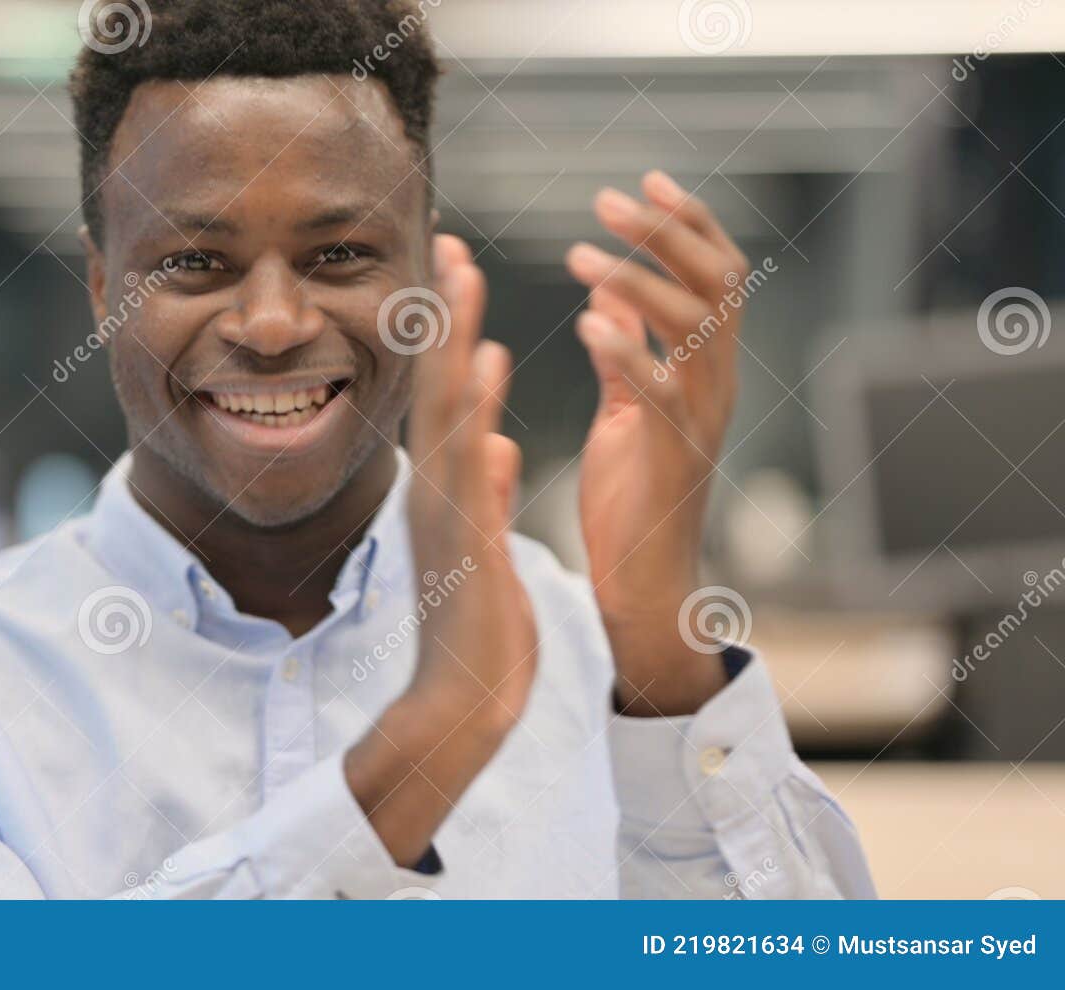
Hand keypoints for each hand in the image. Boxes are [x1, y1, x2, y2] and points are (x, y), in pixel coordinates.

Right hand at [346, 234, 536, 866]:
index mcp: (446, 487)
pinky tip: (491, 383)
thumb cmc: (477, 626)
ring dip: (457, 350)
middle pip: (438, 388)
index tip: (457, 269)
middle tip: (451, 245)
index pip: (447, 395)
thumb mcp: (482, 542)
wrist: (462, 699)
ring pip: (448, 418)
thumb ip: (485, 489)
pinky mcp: (468, 547)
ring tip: (466, 283)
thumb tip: (494, 441)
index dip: (452, 331)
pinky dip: (478, 429)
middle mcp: (437, 490)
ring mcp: (447, 516)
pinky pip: (473, 477)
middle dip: (446, 315)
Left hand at [565, 170, 747, 714]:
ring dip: (639, 282)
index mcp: (705, 369)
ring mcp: (702, 421)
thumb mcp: (627, 408)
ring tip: (583, 255)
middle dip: (667, 233)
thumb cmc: (632, 496)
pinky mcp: (674, 458)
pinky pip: (660, 395)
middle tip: (609, 199)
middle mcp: (716, 385)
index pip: (716, 275)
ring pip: (697, 328)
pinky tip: (588, 323)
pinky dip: (629, 354)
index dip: (688, 223)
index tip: (648, 178)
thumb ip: (625, 349)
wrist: (641, 584)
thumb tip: (605, 289)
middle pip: (717, 284)